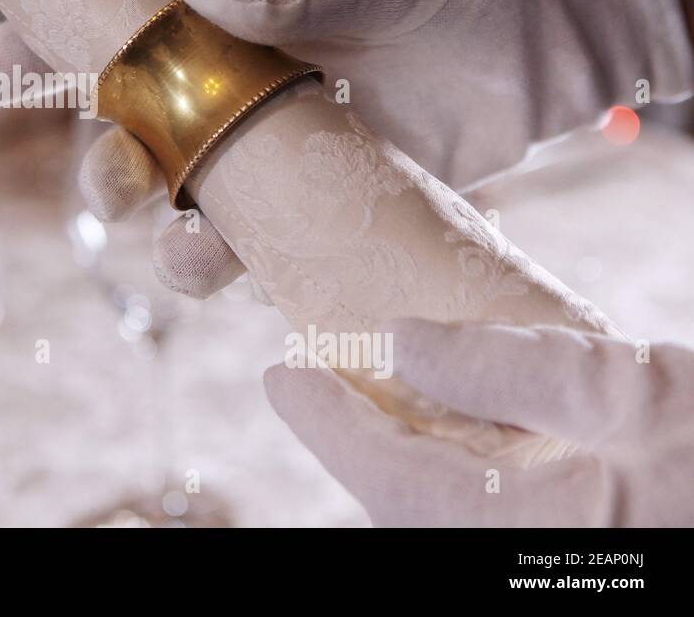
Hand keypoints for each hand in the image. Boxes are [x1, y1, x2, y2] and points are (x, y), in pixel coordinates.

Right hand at [0, 0, 693, 296]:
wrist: (548, 31)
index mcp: (223, 25)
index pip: (108, 37)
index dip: (33, 51)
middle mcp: (231, 94)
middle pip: (130, 140)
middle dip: (97, 165)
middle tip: (109, 176)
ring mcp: (272, 157)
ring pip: (182, 208)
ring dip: (159, 232)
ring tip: (175, 239)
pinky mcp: (320, 208)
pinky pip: (254, 248)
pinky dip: (229, 263)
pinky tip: (224, 266)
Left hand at [265, 319, 693, 525]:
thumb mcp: (626, 390)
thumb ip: (503, 368)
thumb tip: (401, 343)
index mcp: (515, 533)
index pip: (383, 477)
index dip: (323, 421)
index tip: (281, 372)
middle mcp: (516, 561)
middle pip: (404, 505)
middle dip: (359, 443)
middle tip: (323, 379)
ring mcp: (545, 562)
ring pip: (443, 516)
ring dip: (405, 458)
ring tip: (383, 394)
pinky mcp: (574, 553)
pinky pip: (490, 521)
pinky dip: (460, 476)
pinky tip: (468, 430)